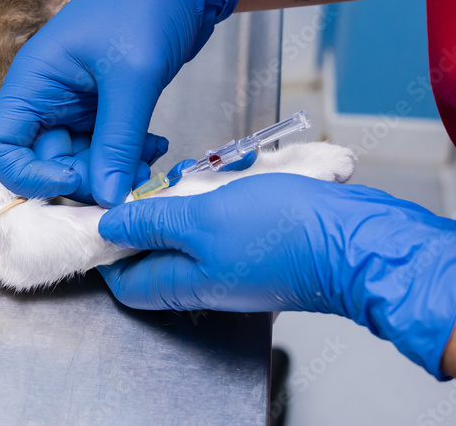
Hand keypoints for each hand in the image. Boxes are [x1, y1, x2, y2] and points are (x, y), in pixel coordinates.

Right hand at [0, 0, 238, 204]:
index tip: (77, 179)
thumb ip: (118, 142)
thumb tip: (110, 199)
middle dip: (85, 178)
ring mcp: (75, 104)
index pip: (0, 148)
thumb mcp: (132, 76)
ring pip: (79, 161)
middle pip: (44, 162)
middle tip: (129, 177)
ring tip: (149, 161)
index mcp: (33, 81)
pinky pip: (105, 149)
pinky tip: (156, 147)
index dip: (30, 176)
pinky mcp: (103, 108)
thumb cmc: (144, 5)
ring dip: (113, 171)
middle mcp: (46, 96)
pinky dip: (127, 157)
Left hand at [97, 173, 455, 377]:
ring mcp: (238, 261)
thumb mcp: (204, 220)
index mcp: (186, 283)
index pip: (127, 282)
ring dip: (188, 199)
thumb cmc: (283, 233)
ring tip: (195, 171)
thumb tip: (108, 226)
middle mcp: (209, 279)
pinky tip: (230, 173)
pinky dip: (222, 196)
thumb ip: (154, 222)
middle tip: (152, 179)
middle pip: (159, 254)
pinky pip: (228, 219)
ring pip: (195, 232)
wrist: (356, 239)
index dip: (107, 250)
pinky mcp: (264, 241)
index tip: (99, 209)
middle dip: (150, 215)